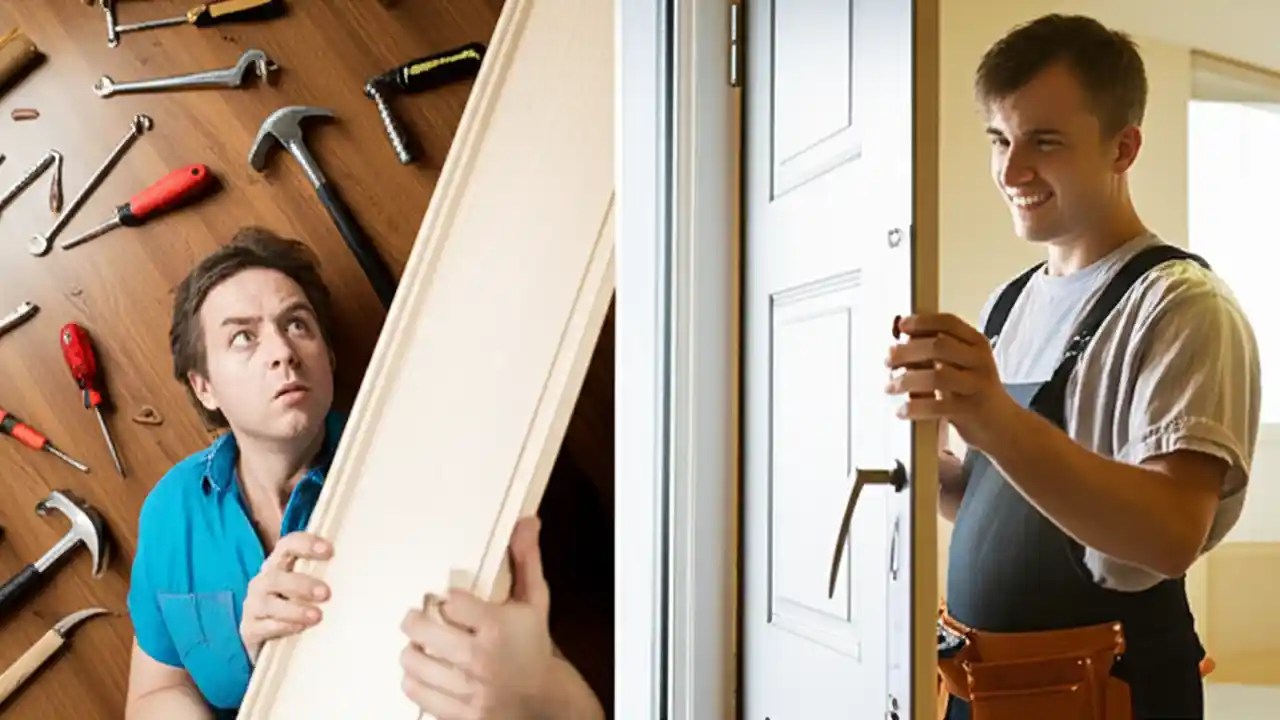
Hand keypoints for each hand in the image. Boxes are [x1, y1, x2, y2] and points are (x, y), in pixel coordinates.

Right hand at [240, 531, 331, 664]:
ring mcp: (254, 606)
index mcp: (280, 565)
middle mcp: (264, 582)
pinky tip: (299, 629)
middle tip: (326, 593)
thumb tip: (366, 572)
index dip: (306, 544)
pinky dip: (282, 627)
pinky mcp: (250, 630)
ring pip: (268, 602)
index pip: (288, 545)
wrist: (269, 641)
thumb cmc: (297, 608)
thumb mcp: (309, 590)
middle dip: (301, 584)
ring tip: (317, 616)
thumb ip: (327, 577)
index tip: (329, 551)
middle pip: (276, 575)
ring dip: (293, 609)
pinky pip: (262, 626)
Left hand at [399, 516, 554, 719]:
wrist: (544, 700)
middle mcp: (480, 660)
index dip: (447, 599)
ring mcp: (468, 691)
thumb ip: (526, 560)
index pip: (450, 602)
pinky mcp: (459, 713)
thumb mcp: (534, 602)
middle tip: (418, 617)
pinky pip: (416, 692)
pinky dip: (414, 678)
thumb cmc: (533, 646)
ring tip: (421, 644)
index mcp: (497, 629)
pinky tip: (425, 669)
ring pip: (413, 662)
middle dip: (415, 620)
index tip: (451, 601)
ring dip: (413, 650)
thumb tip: (527, 521)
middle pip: (421, 631)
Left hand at [885, 313, 1019, 453]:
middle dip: (907, 352)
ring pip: (937, 376)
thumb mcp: (962, 365)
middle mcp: (979, 360)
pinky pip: (938, 406)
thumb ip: (936, 353)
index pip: (948, 322)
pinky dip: (915, 408)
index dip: (922, 322)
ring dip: (907, 380)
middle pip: (939, 347)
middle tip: (888, 361)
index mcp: (976, 343)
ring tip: (890, 387)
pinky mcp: (972, 409)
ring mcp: (978, 385)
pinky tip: (902, 410)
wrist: (1004, 425)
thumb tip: (898, 345)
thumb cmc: (973, 391)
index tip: (901, 326)